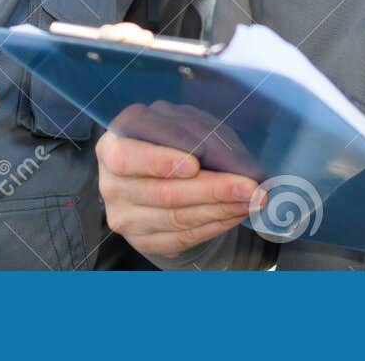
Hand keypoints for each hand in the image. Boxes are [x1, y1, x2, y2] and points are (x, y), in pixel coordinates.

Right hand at [97, 128, 264, 258]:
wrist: (151, 175)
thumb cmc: (167, 142)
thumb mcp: (173, 124)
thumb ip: (190, 133)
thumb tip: (228, 157)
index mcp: (112, 146)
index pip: (127, 157)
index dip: (159, 161)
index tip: (193, 164)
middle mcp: (112, 185)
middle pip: (163, 193)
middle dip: (213, 189)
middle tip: (249, 186)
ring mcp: (126, 217)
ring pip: (178, 218)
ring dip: (221, 209)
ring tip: (252, 199)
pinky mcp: (143, 241)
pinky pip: (184, 238)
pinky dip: (216, 225)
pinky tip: (237, 213)